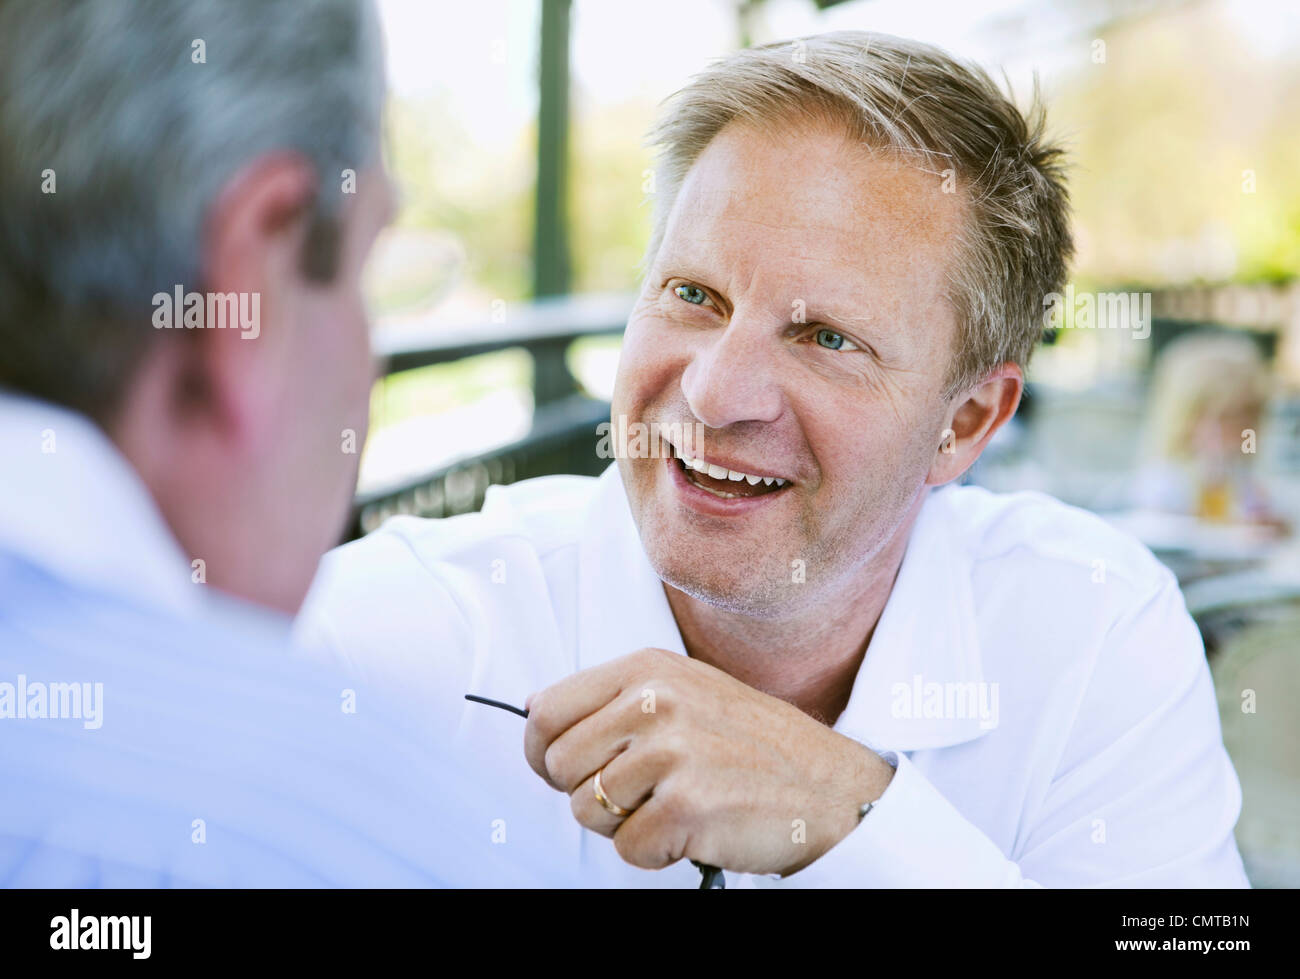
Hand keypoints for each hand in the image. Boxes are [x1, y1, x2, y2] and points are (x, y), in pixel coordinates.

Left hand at [523, 647, 892, 876]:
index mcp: (646, 669)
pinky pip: (627, 848)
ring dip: (625, 823)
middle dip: (589, 792)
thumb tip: (538, 712)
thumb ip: (616, 698)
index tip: (567, 768)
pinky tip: (695, 826)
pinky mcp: (684, 806)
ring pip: (586, 811)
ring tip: (676, 804)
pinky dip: (656, 852)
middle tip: (643, 792)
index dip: (545, 751)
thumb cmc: (754, 746)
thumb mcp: (684, 691)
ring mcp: (670, 753)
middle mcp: (654, 702)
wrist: (830, 789)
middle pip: (558, 765)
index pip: (545, 710)